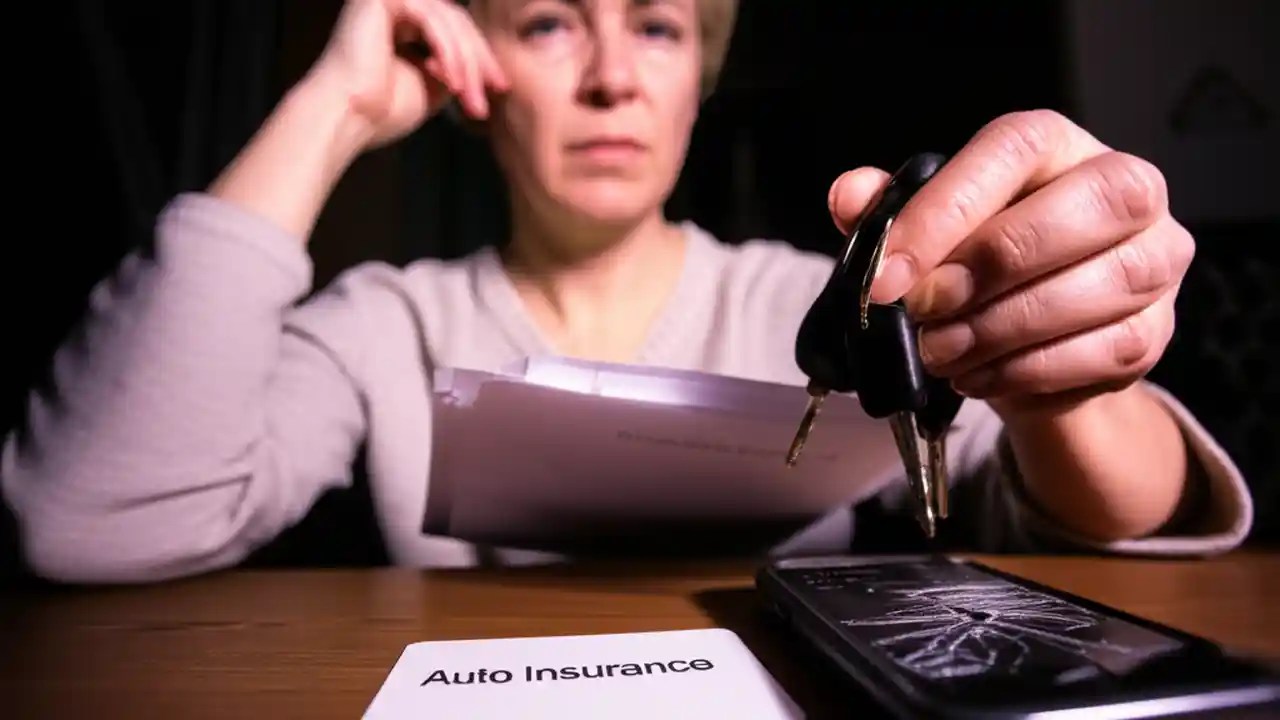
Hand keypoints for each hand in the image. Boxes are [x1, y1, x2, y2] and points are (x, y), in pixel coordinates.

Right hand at [310, 0, 508, 149]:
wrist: (347, 117)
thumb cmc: (382, 110)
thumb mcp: (433, 85)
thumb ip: (453, 66)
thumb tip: (485, 64)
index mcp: (402, 23)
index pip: (453, 30)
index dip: (479, 58)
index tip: (500, 87)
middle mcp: (394, 6)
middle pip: (455, 21)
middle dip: (478, 60)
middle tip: (495, 90)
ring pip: (447, 20)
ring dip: (464, 61)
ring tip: (471, 95)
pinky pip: (429, 19)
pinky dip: (446, 51)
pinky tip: (452, 80)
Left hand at [828, 110, 1194, 417]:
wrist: (1024, 342)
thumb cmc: (973, 266)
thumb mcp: (923, 232)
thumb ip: (888, 211)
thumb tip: (848, 197)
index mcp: (1056, 145)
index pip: (1012, 150)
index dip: (946, 210)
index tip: (887, 275)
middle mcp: (1124, 186)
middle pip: (1085, 207)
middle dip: (988, 268)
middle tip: (922, 312)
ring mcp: (1155, 258)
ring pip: (1101, 285)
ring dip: (1003, 328)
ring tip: (939, 352)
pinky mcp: (1157, 328)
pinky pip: (1106, 350)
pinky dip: (1028, 371)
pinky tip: (976, 376)